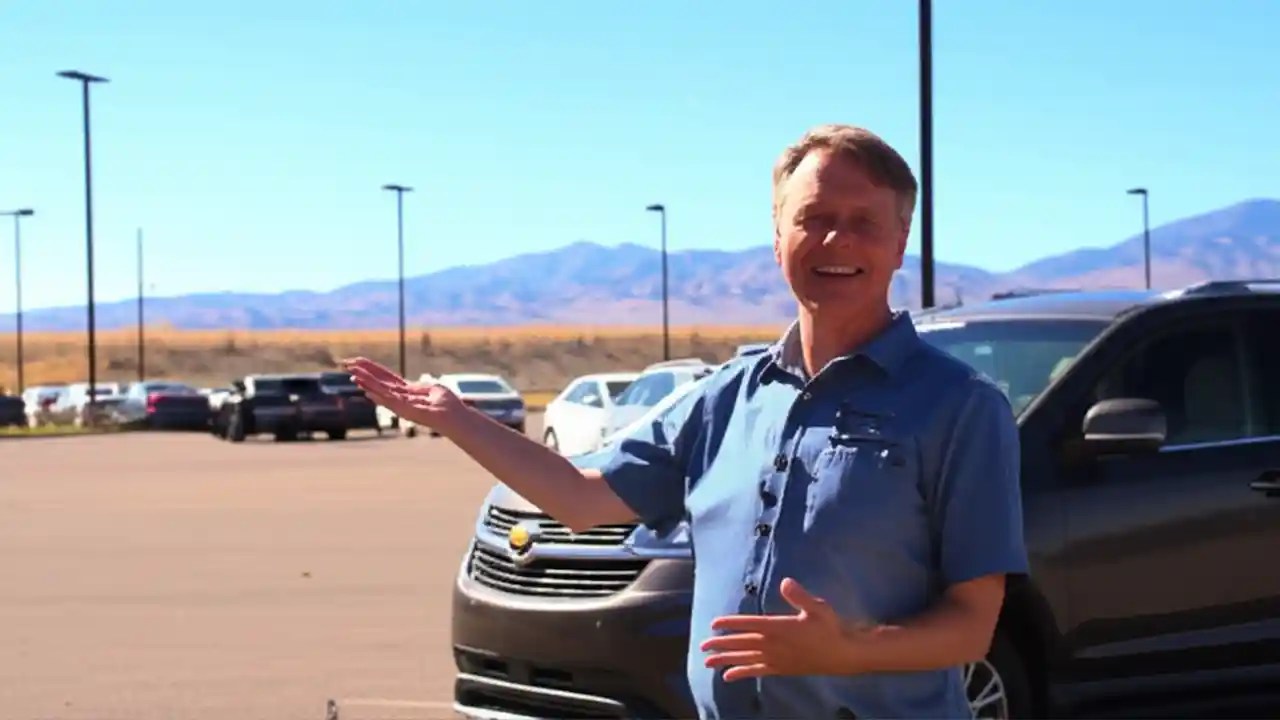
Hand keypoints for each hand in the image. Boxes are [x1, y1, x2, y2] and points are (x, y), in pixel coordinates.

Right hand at [341, 357, 466, 432]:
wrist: (455, 416)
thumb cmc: (447, 404)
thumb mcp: (433, 389)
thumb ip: (420, 386)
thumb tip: (414, 383)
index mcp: (406, 390)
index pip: (385, 377)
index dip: (371, 368)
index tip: (357, 360)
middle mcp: (400, 397)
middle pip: (378, 382)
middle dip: (363, 373)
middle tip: (346, 364)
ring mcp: (401, 404)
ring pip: (379, 390)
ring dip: (366, 382)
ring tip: (352, 374)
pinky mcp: (405, 410)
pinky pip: (388, 400)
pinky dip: (377, 394)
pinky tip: (366, 389)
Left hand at [701, 578, 880, 680]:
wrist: (842, 655)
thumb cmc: (830, 628)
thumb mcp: (818, 607)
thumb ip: (800, 596)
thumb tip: (785, 581)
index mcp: (779, 627)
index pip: (749, 624)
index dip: (731, 623)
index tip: (714, 624)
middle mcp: (774, 644)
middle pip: (742, 643)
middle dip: (721, 644)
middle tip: (702, 646)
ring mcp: (776, 658)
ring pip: (745, 659)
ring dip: (725, 660)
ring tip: (707, 663)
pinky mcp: (780, 669)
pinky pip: (756, 671)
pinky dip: (741, 673)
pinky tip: (728, 676)